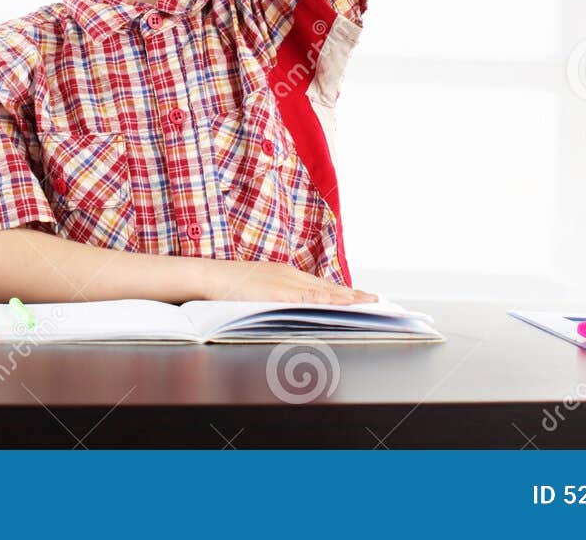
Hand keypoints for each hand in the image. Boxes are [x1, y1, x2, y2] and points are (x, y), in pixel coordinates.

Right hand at [200, 258, 378, 304]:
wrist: (208, 277)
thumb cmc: (229, 286)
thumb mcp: (258, 290)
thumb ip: (277, 297)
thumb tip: (292, 309)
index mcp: (286, 275)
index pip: (321, 286)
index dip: (343, 292)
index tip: (362, 297)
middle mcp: (290, 276)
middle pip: (328, 287)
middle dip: (353, 295)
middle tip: (377, 300)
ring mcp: (285, 283)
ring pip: (323, 291)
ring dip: (348, 297)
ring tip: (369, 302)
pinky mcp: (279, 291)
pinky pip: (308, 297)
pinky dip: (327, 300)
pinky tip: (341, 303)